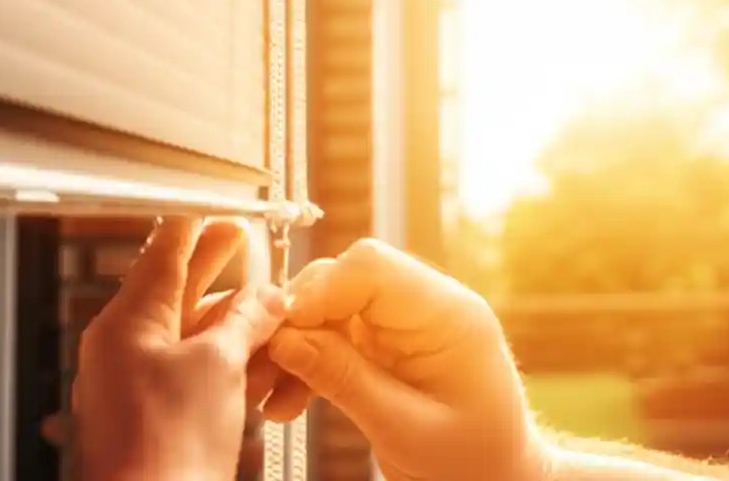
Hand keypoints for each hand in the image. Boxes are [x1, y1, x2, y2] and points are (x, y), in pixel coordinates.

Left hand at [68, 217, 288, 480]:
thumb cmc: (162, 450)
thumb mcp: (218, 367)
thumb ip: (245, 323)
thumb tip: (267, 297)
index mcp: (128, 323)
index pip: (163, 254)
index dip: (196, 227)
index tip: (215, 207)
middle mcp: (127, 349)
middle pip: (178, 291)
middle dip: (214, 264)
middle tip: (238, 235)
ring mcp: (141, 384)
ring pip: (192, 336)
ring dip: (231, 316)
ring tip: (264, 297)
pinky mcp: (160, 416)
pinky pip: (195, 373)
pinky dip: (227, 360)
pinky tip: (257, 357)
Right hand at [265, 238, 549, 480]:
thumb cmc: (470, 463)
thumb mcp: (404, 429)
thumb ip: (344, 379)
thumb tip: (282, 338)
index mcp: (448, 314)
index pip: (371, 267)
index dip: (316, 291)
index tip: (278, 333)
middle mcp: (425, 306)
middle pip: (342, 280)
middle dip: (296, 321)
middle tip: (259, 368)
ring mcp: (403, 323)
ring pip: (328, 307)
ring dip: (293, 347)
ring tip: (268, 396)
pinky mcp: (386, 344)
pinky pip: (332, 336)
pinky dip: (305, 364)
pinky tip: (286, 403)